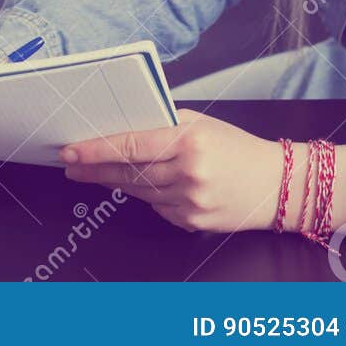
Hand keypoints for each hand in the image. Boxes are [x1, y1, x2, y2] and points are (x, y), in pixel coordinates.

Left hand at [62, 110, 288, 232]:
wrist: (275, 184)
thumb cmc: (235, 146)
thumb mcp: (200, 123)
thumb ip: (163, 124)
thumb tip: (123, 124)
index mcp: (189, 140)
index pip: (132, 145)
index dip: (97, 149)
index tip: (72, 149)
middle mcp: (189, 173)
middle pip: (130, 173)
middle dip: (95, 168)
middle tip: (70, 163)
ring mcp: (191, 202)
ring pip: (140, 192)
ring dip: (113, 182)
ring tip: (90, 172)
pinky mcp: (193, 222)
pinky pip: (158, 207)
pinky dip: (145, 196)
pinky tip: (134, 186)